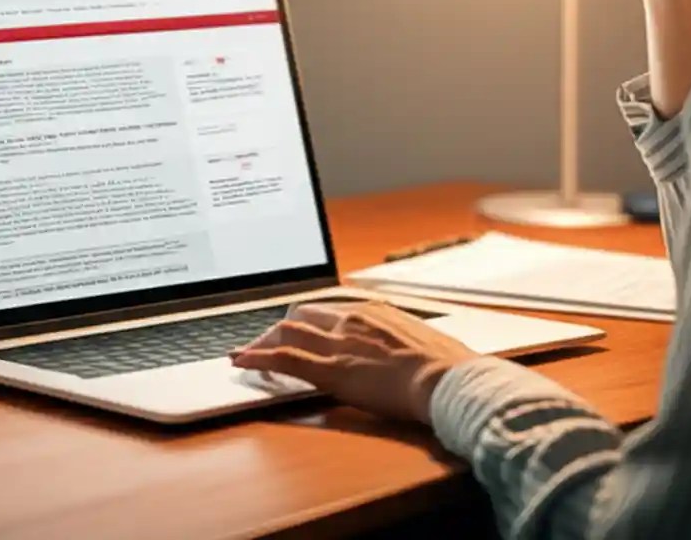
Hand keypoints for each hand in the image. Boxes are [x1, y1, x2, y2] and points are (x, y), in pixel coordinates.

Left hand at [229, 301, 478, 423]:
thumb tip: (403, 352)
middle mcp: (351, 320)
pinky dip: (257, 359)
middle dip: (279, 329)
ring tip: (246, 354)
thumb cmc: (446, 368)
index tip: (299, 330)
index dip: (307, 321)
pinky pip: (284, 359)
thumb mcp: (421, 344)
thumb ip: (401, 343)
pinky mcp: (331, 370)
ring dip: (262, 342)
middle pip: (301, 316)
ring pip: (286, 333)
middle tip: (266, 343)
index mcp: (373, 311)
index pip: (328, 310)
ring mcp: (339, 344)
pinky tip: (241, 363)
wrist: (449, 380)